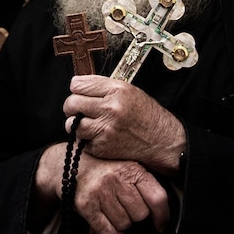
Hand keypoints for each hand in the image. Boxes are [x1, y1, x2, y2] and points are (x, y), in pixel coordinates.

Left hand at [63, 75, 183, 174]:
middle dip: (72, 106)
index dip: (77, 89)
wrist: (162, 141)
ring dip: (76, 124)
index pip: (78, 84)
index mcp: (117, 90)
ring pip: (71, 124)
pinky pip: (81, 141)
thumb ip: (104, 87)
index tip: (80, 93)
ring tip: (87, 123)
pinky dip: (86, 139)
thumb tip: (77, 86)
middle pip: (71, 103)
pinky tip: (98, 136)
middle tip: (80, 109)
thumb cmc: (146, 115)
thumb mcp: (130, 91)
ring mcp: (105, 130)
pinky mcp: (102, 148)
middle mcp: (110, 109)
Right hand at [72, 152, 170, 233]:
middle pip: (140, 214)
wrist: (76, 164)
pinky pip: (106, 231)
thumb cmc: (107, 170)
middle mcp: (116, 178)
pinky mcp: (86, 204)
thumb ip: (146, 186)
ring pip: (124, 224)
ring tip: (115, 210)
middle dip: (136, 216)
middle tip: (127, 207)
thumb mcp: (129, 169)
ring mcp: (100, 191)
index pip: (157, 198)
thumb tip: (163, 216)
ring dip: (123, 223)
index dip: (162, 216)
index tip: (161, 224)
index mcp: (132, 169)